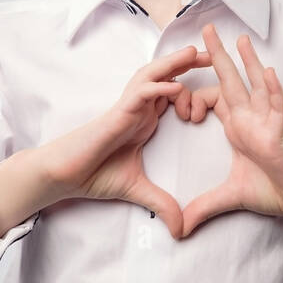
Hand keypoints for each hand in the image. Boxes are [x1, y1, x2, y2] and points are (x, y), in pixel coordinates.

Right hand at [49, 44, 212, 239]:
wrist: (66, 176)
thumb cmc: (95, 174)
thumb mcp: (138, 191)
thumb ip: (162, 204)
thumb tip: (182, 229)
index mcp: (145, 119)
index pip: (172, 93)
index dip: (193, 86)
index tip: (215, 86)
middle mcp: (138, 108)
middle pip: (165, 77)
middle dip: (187, 64)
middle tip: (213, 54)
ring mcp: (127, 108)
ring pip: (152, 77)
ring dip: (174, 65)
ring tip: (196, 53)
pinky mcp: (117, 113)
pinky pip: (140, 95)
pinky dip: (158, 88)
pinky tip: (176, 86)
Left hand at [173, 23, 282, 236]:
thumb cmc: (273, 191)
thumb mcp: (229, 198)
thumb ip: (204, 207)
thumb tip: (180, 227)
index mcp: (237, 129)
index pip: (214, 100)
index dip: (195, 93)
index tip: (177, 90)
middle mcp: (250, 121)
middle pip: (231, 82)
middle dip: (217, 56)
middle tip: (205, 29)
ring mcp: (266, 125)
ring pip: (255, 87)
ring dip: (248, 62)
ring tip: (239, 37)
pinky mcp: (280, 137)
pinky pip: (277, 110)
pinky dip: (272, 91)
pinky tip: (267, 72)